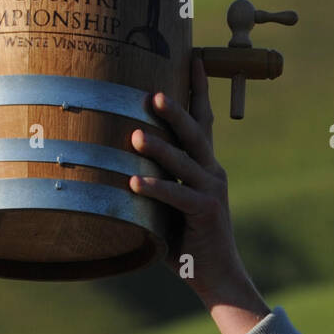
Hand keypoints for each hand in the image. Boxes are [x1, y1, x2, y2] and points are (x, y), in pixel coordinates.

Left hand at [128, 52, 247, 291]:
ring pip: (185, 162)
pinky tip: (134, 181)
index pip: (204, 121)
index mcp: (206, 167)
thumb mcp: (169, 207)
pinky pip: (177, 197)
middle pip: (195, 133)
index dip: (198, 90)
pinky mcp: (206, 212)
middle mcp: (213, 172)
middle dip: (175, 111)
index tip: (194, 58)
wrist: (218, 275)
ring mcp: (212, 191)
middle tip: (153, 93)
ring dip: (160, 147)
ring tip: (135, 134)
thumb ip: (154, 185)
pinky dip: (155, 188)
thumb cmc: (188, 241)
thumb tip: (116, 165)